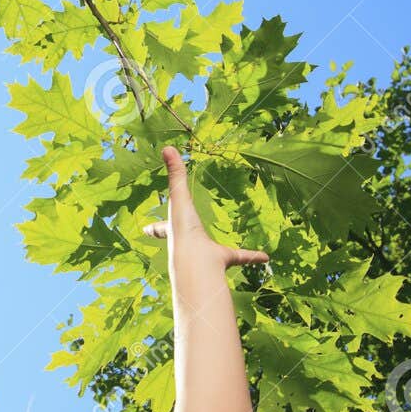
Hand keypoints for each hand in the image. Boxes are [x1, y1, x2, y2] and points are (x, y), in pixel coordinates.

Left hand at [143, 146, 269, 269]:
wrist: (196, 264)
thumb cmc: (184, 231)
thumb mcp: (179, 198)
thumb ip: (176, 174)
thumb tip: (166, 147)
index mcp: (176, 232)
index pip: (161, 229)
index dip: (155, 228)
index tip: (146, 229)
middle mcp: (188, 247)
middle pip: (187, 245)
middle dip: (186, 243)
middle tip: (187, 243)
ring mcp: (205, 256)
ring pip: (215, 252)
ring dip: (226, 252)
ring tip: (232, 250)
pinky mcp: (223, 261)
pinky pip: (240, 257)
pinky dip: (252, 256)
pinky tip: (265, 258)